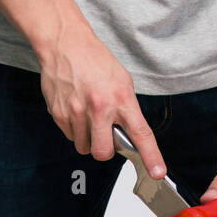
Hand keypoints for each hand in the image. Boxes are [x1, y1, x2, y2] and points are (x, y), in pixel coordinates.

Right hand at [38, 22, 165, 176]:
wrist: (65, 44)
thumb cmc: (95, 60)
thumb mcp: (122, 80)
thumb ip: (126, 107)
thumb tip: (127, 132)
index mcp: (121, 98)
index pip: (140, 133)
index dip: (151, 155)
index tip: (157, 171)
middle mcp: (99, 107)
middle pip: (103, 152)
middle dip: (105, 149)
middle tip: (105, 134)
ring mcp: (77, 112)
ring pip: (84, 147)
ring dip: (88, 138)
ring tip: (88, 116)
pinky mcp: (59, 114)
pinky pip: (70, 135)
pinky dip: (75, 129)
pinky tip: (76, 109)